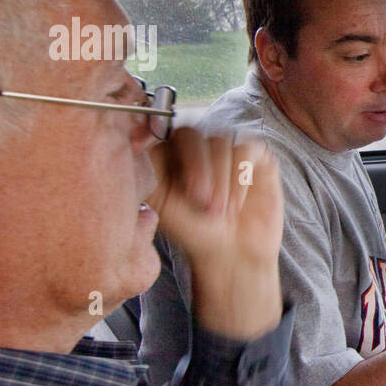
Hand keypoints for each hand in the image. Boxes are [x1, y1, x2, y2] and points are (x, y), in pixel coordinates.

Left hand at [146, 128, 283, 338]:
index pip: (161, 131)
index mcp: (166, 152)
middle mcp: (195, 145)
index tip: (180, 188)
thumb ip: (142, 170)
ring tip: (221, 212)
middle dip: (198, 169)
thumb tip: (131, 146)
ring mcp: (226, 147)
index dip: (169, 154)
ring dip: (221, 181)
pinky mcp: (254, 155)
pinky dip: (241, 178)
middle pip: (191, 134)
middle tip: (203, 203)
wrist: (231, 254)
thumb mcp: (157, 201)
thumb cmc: (192, 232)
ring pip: (220, 141)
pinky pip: (246, 149)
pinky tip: (238, 203)